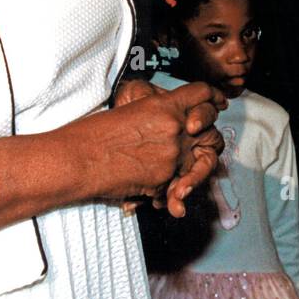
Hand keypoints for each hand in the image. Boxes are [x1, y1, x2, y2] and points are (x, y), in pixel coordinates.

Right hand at [81, 81, 225, 212]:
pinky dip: (175, 196)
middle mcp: (174, 127)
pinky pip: (180, 186)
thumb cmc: (94, 134)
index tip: (219, 103)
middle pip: (211, 129)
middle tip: (199, 146)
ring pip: (204, 161)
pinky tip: (171, 204)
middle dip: (209, 138)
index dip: (213, 99)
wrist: (78, 157)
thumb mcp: (130, 111)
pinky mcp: (165, 178)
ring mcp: (173, 154)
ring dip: (197, 173)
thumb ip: (157, 116)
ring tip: (184, 185)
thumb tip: (173, 126)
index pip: (201, 94)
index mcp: (164, 105)